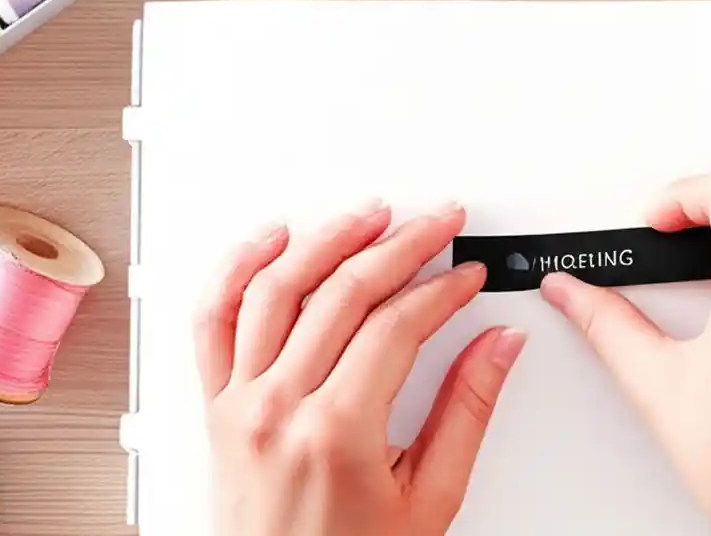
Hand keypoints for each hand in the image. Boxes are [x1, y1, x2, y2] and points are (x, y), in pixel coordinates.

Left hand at [196, 202, 526, 535]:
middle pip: (344, 292)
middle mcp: (279, 408)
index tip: (467, 275)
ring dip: (326, 239)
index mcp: (336, 432)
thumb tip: (498, 347)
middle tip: (438, 222)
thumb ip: (467, 410)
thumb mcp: (430, 496)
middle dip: (402, 244)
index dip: (442, 289)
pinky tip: (270, 241)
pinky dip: (236, 269)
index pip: (397, 325)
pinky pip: (212, 320)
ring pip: (277, 289)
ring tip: (369, 214)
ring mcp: (240, 401)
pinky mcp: (216, 404)